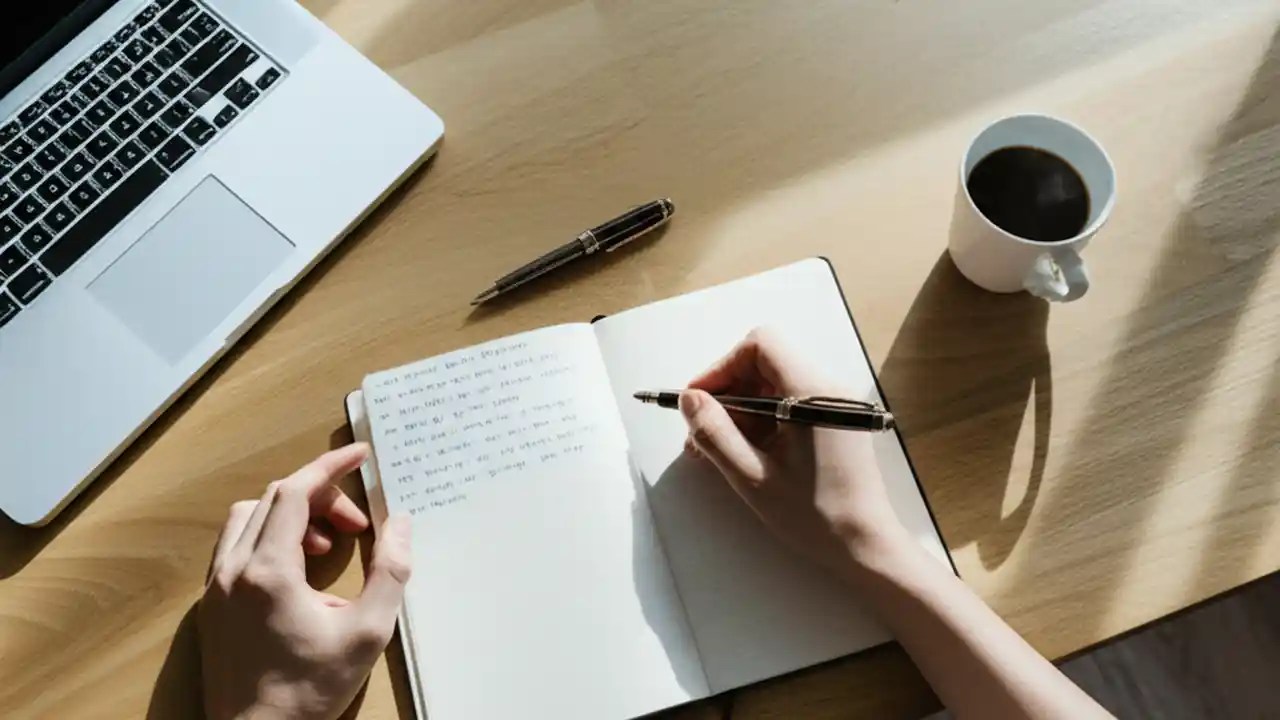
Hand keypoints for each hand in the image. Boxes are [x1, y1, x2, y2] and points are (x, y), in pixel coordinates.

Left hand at [198, 444, 411, 719]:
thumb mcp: (369, 632)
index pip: (296, 493)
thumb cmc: (311, 689)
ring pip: (248, 517)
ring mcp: (215, 587)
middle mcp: (233, 570)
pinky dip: (269, 538)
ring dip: (291, 516)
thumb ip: (391, 572)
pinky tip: (299, 571)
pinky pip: (236, 546)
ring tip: (328, 548)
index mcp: (268, 571)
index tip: (360, 454)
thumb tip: (401, 524)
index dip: (330, 466)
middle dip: (321, 497)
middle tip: (359, 525)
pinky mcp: (210, 605)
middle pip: (274, 499)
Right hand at [679, 328, 909, 575]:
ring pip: (774, 384)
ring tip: (717, 450)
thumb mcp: (753, 477)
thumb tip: (689, 400)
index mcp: (812, 394)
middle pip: (765, 363)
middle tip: (701, 433)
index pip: (760, 346)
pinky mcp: (834, 420)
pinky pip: (789, 403)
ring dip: (741, 410)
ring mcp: (834, 404)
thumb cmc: (815, 515)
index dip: (722, 367)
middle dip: (728, 392)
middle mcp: (828, 389)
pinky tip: (746, 452)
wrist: (864, 545)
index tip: (699, 400)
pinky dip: (762, 420)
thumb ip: (716, 434)